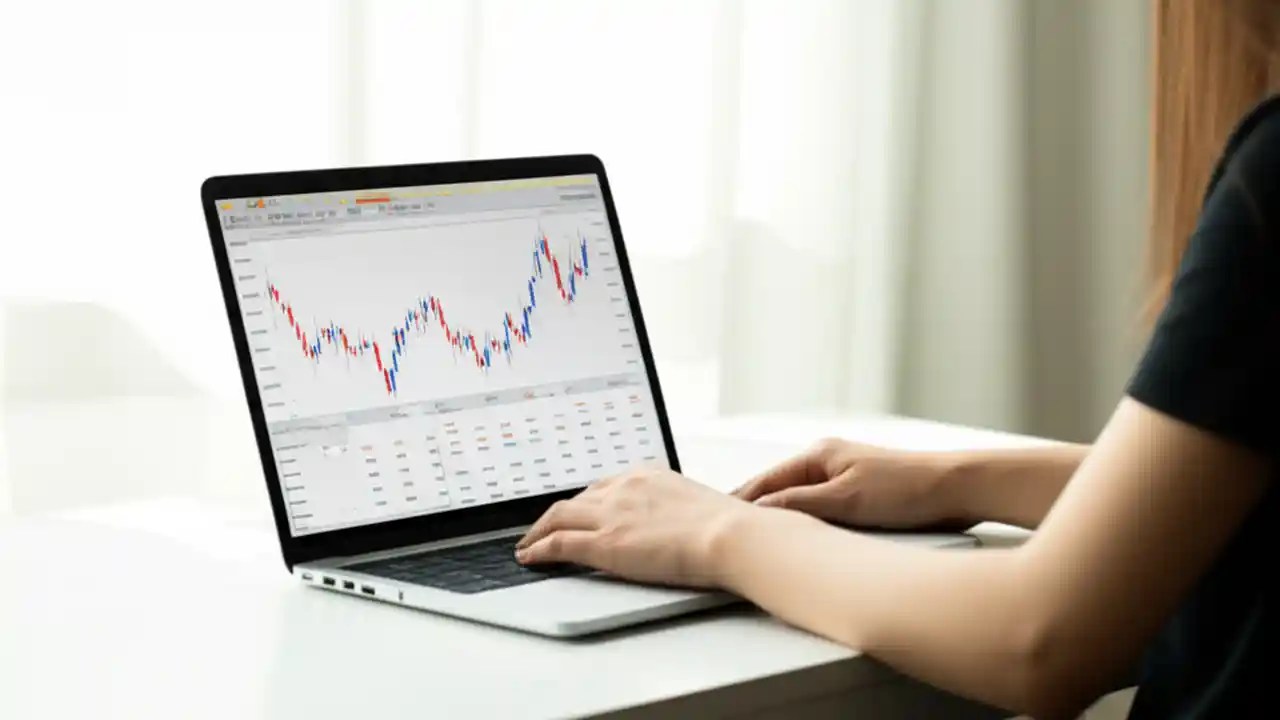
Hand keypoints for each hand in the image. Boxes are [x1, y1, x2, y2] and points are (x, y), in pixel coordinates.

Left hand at [515, 466, 758, 587]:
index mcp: (648, 476)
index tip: (580, 511)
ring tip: (529, 543)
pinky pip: (558, 543)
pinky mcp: (603, 542)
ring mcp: (611, 514)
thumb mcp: (696, 505)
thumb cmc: (727, 527)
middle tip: (545, 528)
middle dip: (558, 514)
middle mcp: (624, 488)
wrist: (730, 535)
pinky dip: (538, 549)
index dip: (587, 502)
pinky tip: (530, 556)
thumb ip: (676, 509)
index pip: (605, 487)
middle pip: (577, 499)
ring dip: (538, 531)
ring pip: (558, 516)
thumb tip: (678, 524)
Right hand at [732, 439, 960, 529]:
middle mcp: (826, 461)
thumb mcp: (845, 500)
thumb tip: (757, 511)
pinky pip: (816, 508)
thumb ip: (798, 504)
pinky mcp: (857, 494)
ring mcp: (841, 477)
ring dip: (780, 518)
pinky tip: (799, 537)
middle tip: (728, 535)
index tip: (716, 521)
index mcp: (817, 455)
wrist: (955, 489)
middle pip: (776, 490)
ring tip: (757, 540)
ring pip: (796, 501)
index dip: (739, 504)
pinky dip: (803, 521)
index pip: (764, 482)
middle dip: (754, 511)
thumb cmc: (906, 489)